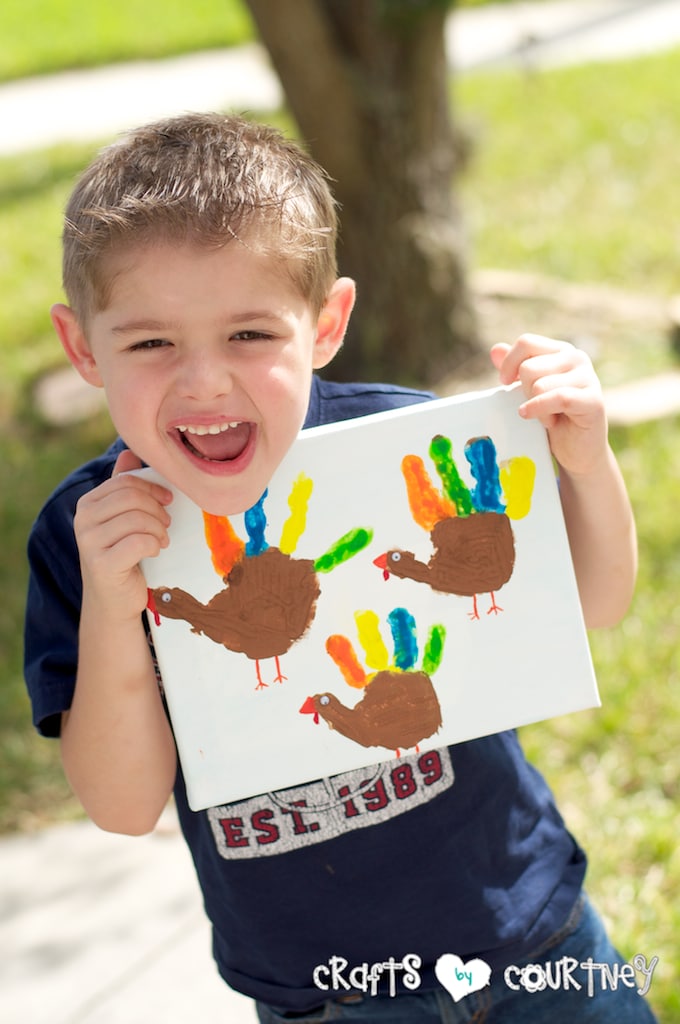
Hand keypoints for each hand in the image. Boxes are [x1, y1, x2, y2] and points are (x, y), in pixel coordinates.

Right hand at [74, 450, 172, 620]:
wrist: (114, 600)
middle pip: (132, 498)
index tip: (167, 501)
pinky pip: (139, 542)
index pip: (126, 481)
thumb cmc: (123, 555)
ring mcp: (89, 543)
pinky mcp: (101, 564)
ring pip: (138, 520)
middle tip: (166, 524)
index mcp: (88, 503)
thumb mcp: (123, 518)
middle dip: (157, 510)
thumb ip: (124, 488)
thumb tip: (128, 452)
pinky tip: (154, 551)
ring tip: (161, 540)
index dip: (153, 488)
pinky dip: (154, 545)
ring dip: (158, 530)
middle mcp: (82, 520)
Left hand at [490, 334, 608, 477]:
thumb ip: (515, 370)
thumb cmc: (553, 419)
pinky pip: (558, 398)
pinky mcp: (593, 400)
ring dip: (536, 407)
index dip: (509, 364)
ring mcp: (588, 378)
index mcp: (560, 351)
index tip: (505, 383)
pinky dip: (542, 410)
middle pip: (528, 366)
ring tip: (547, 418)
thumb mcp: (529, 392)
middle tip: (535, 407)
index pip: (526, 342)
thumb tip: (496, 349)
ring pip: (539, 384)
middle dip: (523, 391)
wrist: (578, 451)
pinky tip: (545, 422)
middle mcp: (576, 358)